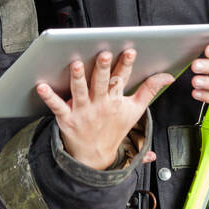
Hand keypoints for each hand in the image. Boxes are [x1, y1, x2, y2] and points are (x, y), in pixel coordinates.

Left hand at [36, 48, 175, 170]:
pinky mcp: (67, 118)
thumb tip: (168, 76)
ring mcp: (83, 111)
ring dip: (77, 78)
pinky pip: (57, 106)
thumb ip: (150, 90)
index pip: (122, 78)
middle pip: (101, 82)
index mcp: (116, 100)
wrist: (95, 157)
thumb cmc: (114, 128)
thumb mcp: (135, 110)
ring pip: (80, 91)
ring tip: (75, 65)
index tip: (129, 51)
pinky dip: (49, 96)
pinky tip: (41, 86)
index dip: (126, 64)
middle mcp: (100, 104)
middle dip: (102, 68)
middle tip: (103, 54)